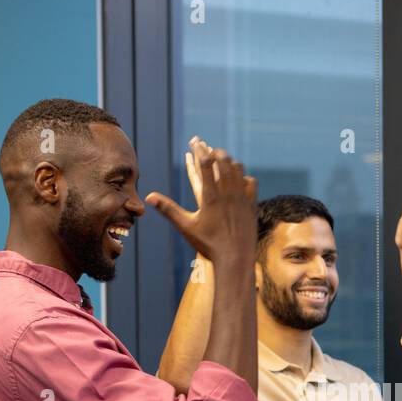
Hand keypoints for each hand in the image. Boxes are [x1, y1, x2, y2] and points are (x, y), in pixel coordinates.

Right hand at [146, 140, 257, 265]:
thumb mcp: (186, 226)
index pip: (206, 164)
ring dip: (229, 161)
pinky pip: (251, 182)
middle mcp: (228, 194)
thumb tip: (149, 197)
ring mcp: (242, 198)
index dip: (200, 150)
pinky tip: (240, 178)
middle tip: (208, 148)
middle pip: (223, 161)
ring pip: (238, 169)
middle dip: (214, 152)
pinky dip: (244, 176)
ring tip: (222, 159)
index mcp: (210, 196)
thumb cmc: (208, 244)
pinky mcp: (252, 205)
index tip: (195, 142)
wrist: (235, 259)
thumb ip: (168, 209)